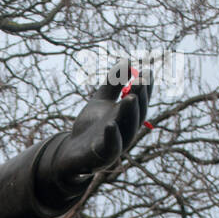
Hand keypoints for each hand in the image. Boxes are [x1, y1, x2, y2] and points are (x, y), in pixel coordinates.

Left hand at [37, 60, 152, 204]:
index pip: (141, 102)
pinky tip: (110, 124)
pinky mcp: (103, 156)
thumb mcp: (101, 100)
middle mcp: (126, 132)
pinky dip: (111, 136)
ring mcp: (116, 145)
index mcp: (128, 118)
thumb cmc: (90, 125)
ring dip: (129, 113)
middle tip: (140, 79)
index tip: (147, 70)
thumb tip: (127, 61)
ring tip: (130, 97)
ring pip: (127, 130)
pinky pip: (110, 147)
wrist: (71, 150)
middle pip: (137, 115)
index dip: (146, 87)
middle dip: (140, 97)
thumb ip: (113, 83)